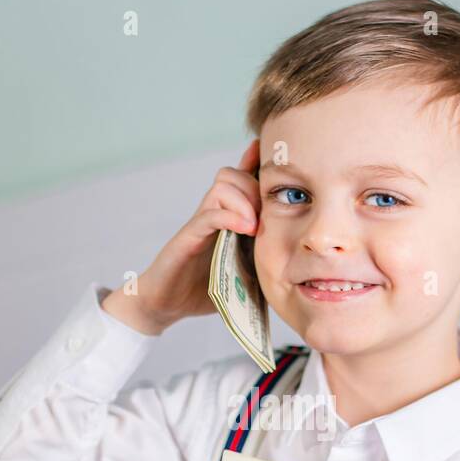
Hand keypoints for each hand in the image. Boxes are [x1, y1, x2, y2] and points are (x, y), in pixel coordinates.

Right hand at [101, 139, 261, 334]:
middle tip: (266, 216)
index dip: (254, 163)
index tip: (271, 157)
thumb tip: (291, 268)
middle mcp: (212, 214)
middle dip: (255, 188)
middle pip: (232, 175)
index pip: (239, 179)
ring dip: (244, 201)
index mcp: (226, 218)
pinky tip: (246, 230)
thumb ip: (260, 261)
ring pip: (221, 187)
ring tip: (254, 227)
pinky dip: (230, 217)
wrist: (167, 303)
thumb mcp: (242, 273)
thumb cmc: (203, 289)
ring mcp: (200, 223)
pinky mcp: (189, 237)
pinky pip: (209, 215)